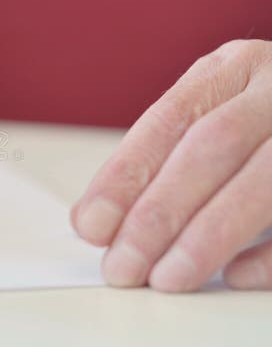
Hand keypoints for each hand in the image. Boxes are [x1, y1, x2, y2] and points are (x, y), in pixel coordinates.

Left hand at [71, 39, 271, 291]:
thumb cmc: (263, 124)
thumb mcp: (216, 115)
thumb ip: (162, 160)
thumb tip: (94, 223)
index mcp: (235, 67)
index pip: (168, 119)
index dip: (126, 175)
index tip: (91, 225)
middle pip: (212, 146)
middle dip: (160, 213)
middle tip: (123, 266)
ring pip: (265, 181)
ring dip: (209, 236)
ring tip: (167, 279)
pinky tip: (236, 276)